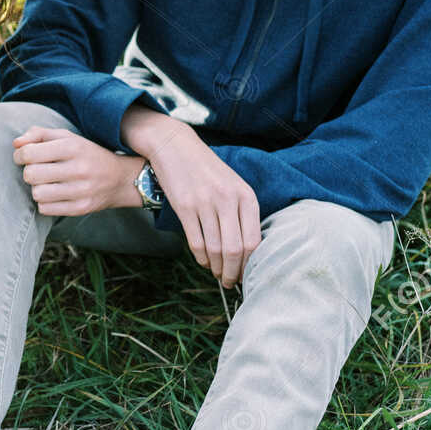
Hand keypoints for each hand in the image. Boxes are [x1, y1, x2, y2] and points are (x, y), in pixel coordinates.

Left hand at [12, 126, 142, 215]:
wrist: (120, 178)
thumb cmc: (86, 155)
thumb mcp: (66, 137)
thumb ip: (38, 134)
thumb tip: (16, 144)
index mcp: (72, 146)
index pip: (28, 153)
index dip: (19, 155)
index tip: (24, 157)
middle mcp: (78, 168)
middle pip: (30, 175)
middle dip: (29, 172)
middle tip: (37, 171)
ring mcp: (81, 190)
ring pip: (37, 194)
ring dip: (37, 189)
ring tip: (46, 183)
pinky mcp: (81, 208)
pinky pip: (46, 209)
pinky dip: (45, 203)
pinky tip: (54, 195)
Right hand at [123, 107, 261, 286]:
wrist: (176, 147)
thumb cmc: (207, 169)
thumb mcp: (233, 185)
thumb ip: (242, 212)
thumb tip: (247, 249)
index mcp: (245, 196)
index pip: (254, 241)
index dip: (250, 264)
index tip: (247, 275)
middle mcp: (228, 199)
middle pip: (235, 249)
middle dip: (234, 271)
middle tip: (231, 282)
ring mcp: (205, 203)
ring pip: (215, 248)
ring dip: (217, 267)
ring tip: (218, 274)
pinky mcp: (184, 206)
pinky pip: (195, 241)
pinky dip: (200, 257)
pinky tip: (204, 261)